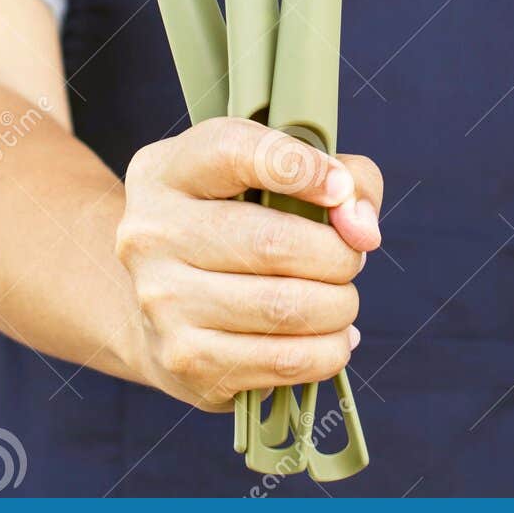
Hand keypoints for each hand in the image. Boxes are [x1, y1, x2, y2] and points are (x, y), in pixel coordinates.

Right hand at [114, 118, 383, 410]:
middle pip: (275, 242)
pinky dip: (329, 350)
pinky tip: (326, 337)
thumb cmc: (232, 228)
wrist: (156, 306)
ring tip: (337, 301)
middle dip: (338, 256)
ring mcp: (162, 301)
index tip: (339, 189)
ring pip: (288, 308)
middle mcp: (150, 233)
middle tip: (346, 260)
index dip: (299, 167)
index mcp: (166, 173)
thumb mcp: (268, 179)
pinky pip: (287, 360)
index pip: (232, 151)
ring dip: (339, 307)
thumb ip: (338, 177)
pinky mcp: (186, 360)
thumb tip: (362, 230)